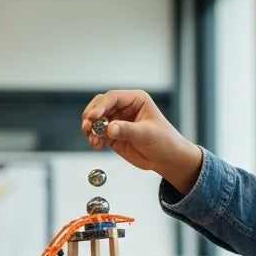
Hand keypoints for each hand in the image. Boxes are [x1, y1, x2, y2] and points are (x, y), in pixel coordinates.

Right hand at [82, 89, 203, 192]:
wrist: (166, 158)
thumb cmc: (164, 141)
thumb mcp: (147, 133)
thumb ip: (127, 130)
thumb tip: (110, 128)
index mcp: (136, 100)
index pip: (113, 97)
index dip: (101, 106)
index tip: (94, 117)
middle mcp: (124, 108)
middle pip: (100, 106)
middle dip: (91, 116)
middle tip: (88, 127)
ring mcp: (117, 121)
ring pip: (96, 120)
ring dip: (91, 129)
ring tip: (93, 139)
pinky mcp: (113, 135)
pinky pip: (98, 134)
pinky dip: (93, 138)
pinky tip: (96, 145)